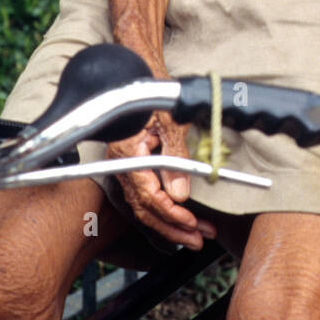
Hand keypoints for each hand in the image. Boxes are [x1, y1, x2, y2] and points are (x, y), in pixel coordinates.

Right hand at [108, 108, 217, 249]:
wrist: (140, 80)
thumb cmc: (155, 96)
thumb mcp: (170, 123)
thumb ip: (175, 158)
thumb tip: (181, 192)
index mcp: (128, 156)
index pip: (148, 197)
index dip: (170, 214)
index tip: (191, 223)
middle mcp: (121, 167)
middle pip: (144, 209)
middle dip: (172, 228)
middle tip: (197, 239)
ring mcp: (124, 170)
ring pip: (144, 208)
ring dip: (170, 224)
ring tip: (195, 235)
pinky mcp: (132, 170)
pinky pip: (143, 199)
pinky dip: (161, 213)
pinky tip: (177, 221)